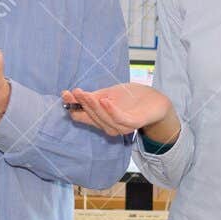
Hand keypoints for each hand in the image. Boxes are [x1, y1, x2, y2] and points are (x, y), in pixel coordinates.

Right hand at [60, 82, 175, 139]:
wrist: (155, 101)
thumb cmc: (130, 99)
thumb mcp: (107, 94)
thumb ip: (91, 97)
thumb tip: (68, 95)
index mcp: (101, 120)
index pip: (83, 116)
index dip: (73, 106)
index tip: (65, 94)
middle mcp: (109, 126)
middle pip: (92, 117)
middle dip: (83, 104)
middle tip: (74, 92)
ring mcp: (122, 126)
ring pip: (104, 119)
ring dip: (94, 107)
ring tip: (85, 94)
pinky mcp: (134, 123)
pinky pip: (121, 119)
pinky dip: (111, 111)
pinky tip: (105, 100)